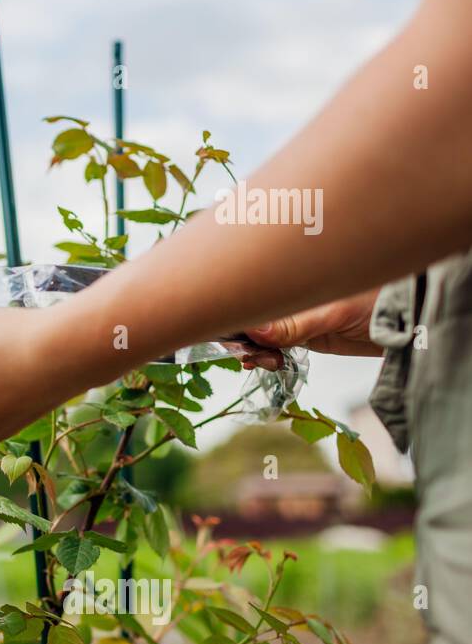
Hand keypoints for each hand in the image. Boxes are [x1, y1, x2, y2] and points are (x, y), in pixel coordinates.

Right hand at [241, 288, 381, 369]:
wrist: (412, 320)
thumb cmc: (379, 301)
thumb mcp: (333, 314)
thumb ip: (294, 325)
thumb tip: (254, 332)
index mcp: (291, 280)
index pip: (251, 297)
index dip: (235, 316)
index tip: (232, 337)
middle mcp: (289, 298)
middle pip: (249, 318)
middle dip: (242, 339)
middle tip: (253, 357)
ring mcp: (296, 317)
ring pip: (259, 335)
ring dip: (255, 351)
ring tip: (265, 362)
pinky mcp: (306, 335)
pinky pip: (276, 346)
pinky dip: (266, 356)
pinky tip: (265, 363)